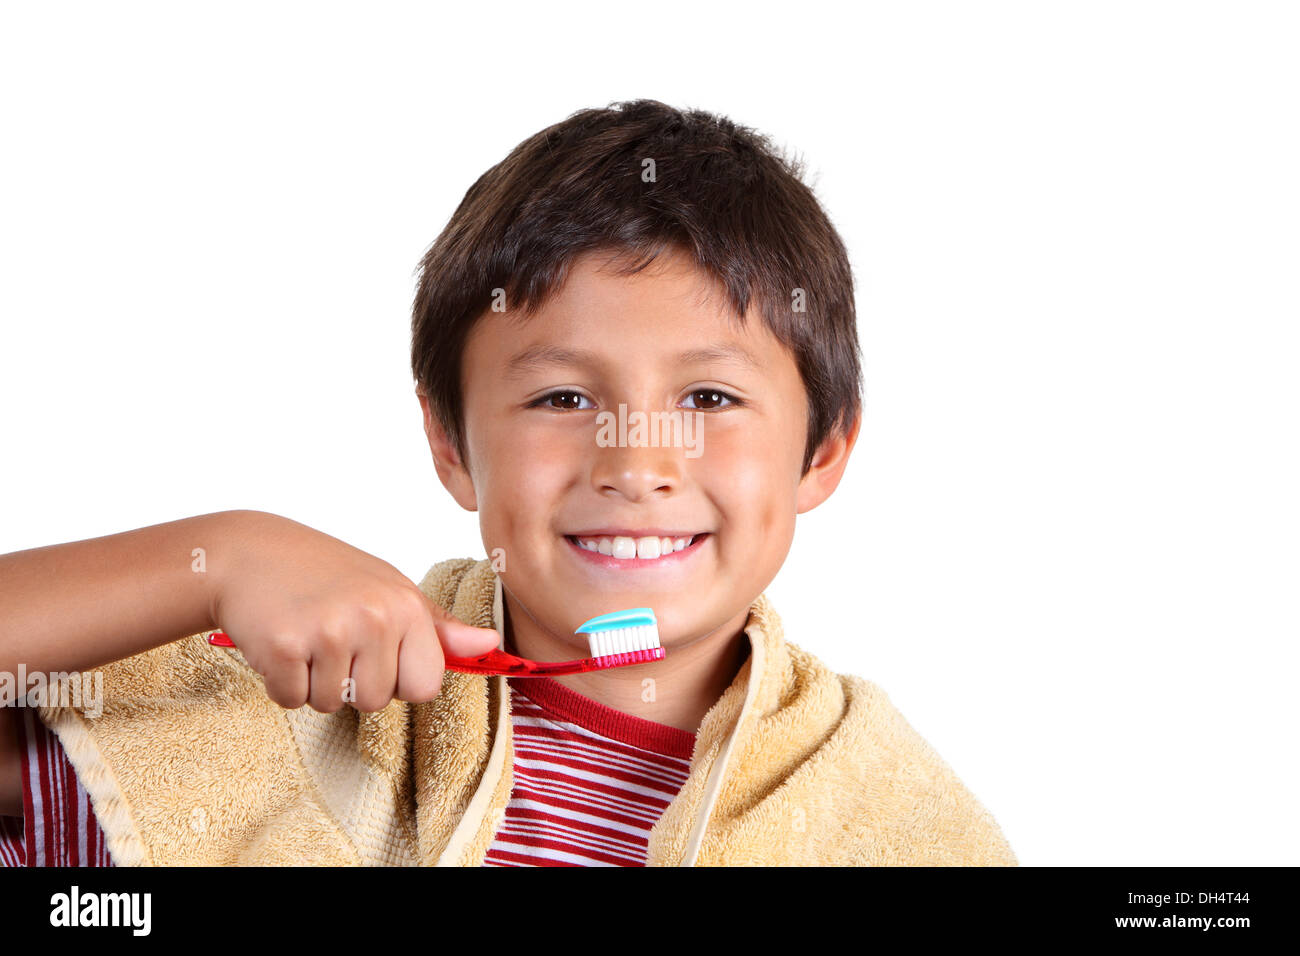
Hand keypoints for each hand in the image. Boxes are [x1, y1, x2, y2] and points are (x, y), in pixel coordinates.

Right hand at [209, 511, 498, 712]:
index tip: (375, 650)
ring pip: (332, 704)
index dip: (397, 677)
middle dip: (351, 682)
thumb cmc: (325, 573)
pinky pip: (292, 699)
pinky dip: (281, 681)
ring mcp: (329, 631)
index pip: (425, 685)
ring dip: (314, 682)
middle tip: (331, 637)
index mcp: (407, 605)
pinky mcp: (284, 647)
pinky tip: (279, 641)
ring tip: (305, 636)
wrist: (247, 552)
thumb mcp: (389, 590)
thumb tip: (491, 645)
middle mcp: (375, 617)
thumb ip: (438, 627)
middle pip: (377, 700)